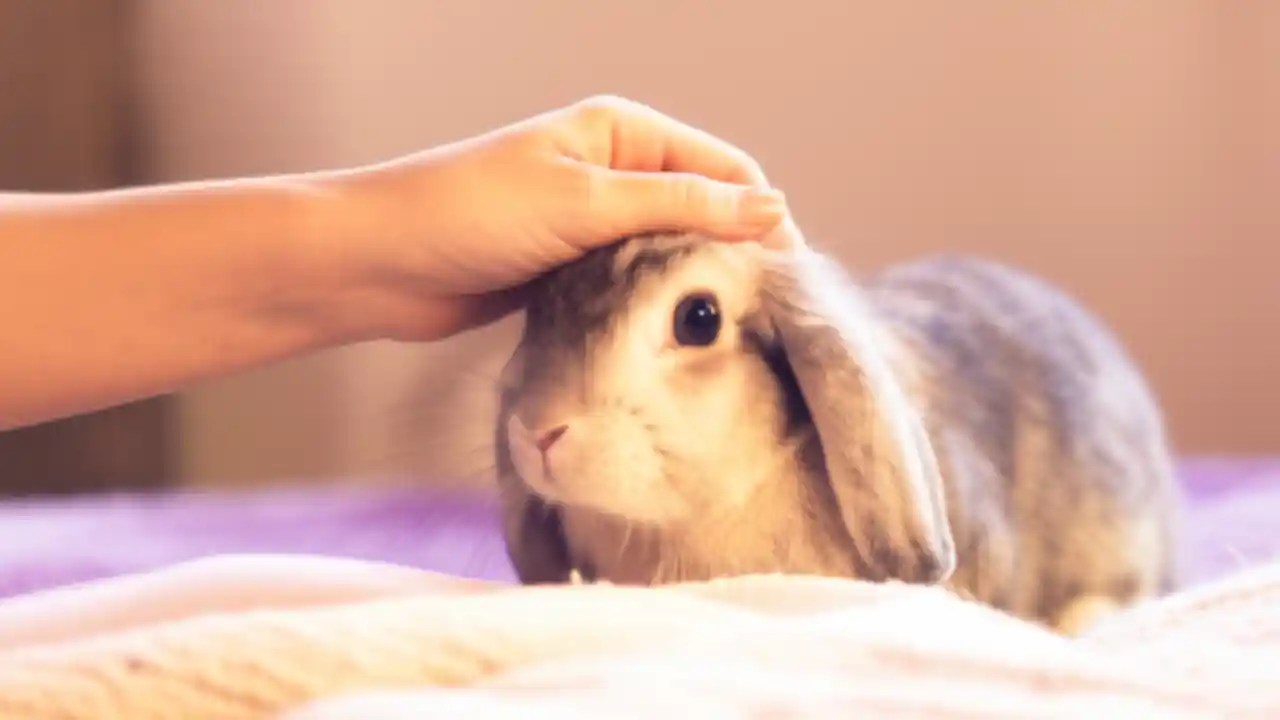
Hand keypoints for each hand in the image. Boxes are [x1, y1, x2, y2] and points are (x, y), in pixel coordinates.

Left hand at [323, 95, 787, 340]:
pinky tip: (664, 337)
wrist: (379, 263)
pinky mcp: (569, 268)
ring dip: (687, 286)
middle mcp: (612, 172)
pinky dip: (648, 305)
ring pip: (665, 254)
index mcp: (622, 133)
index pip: (722, 169)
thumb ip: (680, 208)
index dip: (760, 216)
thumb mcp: (587, 204)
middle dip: (729, 255)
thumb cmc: (473, 214)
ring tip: (715, 332)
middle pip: (699, 212)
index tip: (788, 276)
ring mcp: (590, 223)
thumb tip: (773, 210)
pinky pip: (629, 284)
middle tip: (756, 314)